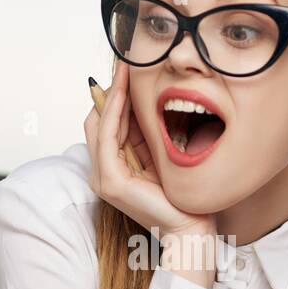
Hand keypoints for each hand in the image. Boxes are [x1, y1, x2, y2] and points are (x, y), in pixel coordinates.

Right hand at [84, 59, 214, 241]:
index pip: (106, 124)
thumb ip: (145, 135)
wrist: (190, 226)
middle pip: (97, 120)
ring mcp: (103, 179)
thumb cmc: (181, 196)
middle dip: (109, 89)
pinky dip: (114, 112)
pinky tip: (124, 93)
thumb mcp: (160, 156)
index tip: (128, 70)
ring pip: (99, 125)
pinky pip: (108, 137)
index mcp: (114, 167)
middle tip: (125, 61)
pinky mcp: (111, 182)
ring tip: (125, 68)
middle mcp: (102, 173)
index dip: (113, 95)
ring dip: (111, 93)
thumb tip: (141, 100)